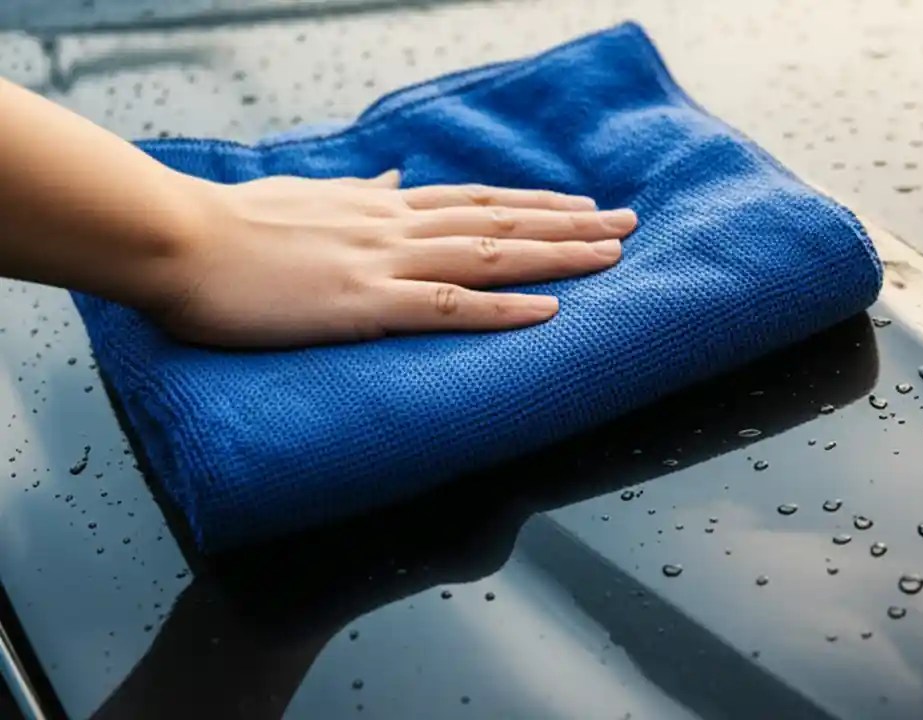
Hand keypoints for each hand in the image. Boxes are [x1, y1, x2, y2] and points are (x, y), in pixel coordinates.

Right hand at [149, 170, 635, 347]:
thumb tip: (391, 179)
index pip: (476, 200)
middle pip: (500, 222)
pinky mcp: (363, 305)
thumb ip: (355, 192)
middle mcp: (395, 227)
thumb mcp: (303, 196)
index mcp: (379, 208)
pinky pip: (448, 307)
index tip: (580, 203)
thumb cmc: (229, 224)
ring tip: (613, 254)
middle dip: (570, 223)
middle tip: (628, 222)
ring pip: (490, 255)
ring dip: (557, 255)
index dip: (533, 203)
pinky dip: (503, 310)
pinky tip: (550, 312)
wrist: (174, 240)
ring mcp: (383, 264)